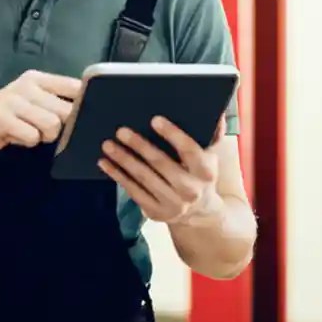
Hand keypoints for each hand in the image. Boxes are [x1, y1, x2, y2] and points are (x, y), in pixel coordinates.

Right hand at [0, 70, 80, 153]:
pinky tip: (15, 136)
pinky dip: (27, 142)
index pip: (74, 86)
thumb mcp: (33, 102)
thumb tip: (87, 111)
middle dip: (59, 127)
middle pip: (67, 110)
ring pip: (52, 124)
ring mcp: (13, 100)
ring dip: (43, 136)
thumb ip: (56, 102)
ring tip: (28, 131)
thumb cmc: (9, 116)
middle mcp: (26, 85)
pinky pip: (32, 136)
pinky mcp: (2, 117)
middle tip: (43, 129)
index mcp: (37, 78)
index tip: (79, 115)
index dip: (83, 103)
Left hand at [99, 116, 224, 224]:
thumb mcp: (210, 156)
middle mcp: (191, 189)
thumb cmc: (200, 174)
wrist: (200, 212)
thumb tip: (216, 109)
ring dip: (123, 160)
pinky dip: (117, 176)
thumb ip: (213, 133)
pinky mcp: (156, 212)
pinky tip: (105, 163)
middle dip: (139, 145)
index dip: (172, 134)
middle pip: (161, 164)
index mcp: (206, 171)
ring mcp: (173, 203)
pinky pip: (133, 191)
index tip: (155, 119)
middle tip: (121, 130)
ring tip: (108, 144)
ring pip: (143, 178)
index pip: (189, 150)